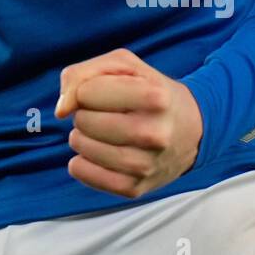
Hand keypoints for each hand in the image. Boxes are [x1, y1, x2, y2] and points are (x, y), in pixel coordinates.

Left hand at [54, 48, 202, 198]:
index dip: (87, 89)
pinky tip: (93, 153)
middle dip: (84, 113)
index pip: (86, 92)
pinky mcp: (136, 188)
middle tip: (102, 113)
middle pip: (84, 121)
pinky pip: (86, 175)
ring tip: (98, 131)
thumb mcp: (123, 66)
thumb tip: (61, 109)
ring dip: (80, 137)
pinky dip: (80, 162)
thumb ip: (82, 74)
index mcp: (155, 97)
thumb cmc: (149, 90)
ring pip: (82, 148)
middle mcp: (154, 133)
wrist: (192, 130)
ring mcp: (146, 165)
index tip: (102, 92)